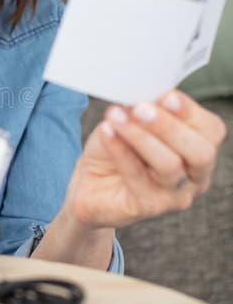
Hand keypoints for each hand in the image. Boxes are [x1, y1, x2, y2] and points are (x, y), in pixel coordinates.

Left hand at [66, 90, 226, 229]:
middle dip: (170, 126)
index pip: (211, 130)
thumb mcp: (132, 121)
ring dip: (140, 136)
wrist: (92, 185)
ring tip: (116, 117)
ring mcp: (176, 195)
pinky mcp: (150, 207)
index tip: (165, 96)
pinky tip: (107, 132)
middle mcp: (195, 175)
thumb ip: (145, 109)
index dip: (191, 112)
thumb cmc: (118, 148)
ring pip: (169, 165)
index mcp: (199, 148)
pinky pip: (138, 176)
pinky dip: (120, 150)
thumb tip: (146, 96)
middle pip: (201, 152)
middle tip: (140, 109)